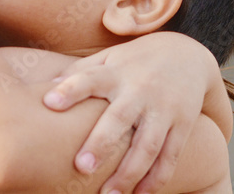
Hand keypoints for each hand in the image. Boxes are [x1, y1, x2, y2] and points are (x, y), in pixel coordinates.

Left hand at [42, 33, 224, 193]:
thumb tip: (45, 88)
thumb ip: (81, 72)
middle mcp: (140, 90)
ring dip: (129, 173)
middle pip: (119, 118)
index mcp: (117, 72)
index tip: (49, 103)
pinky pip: (170, 156)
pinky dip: (157, 179)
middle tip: (81, 167)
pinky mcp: (183, 124)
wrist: (188, 55)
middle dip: (102, 143)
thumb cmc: (136, 61)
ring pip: (147, 145)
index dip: (70, 90)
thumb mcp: (110, 57)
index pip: (90, 78)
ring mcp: (163, 109)